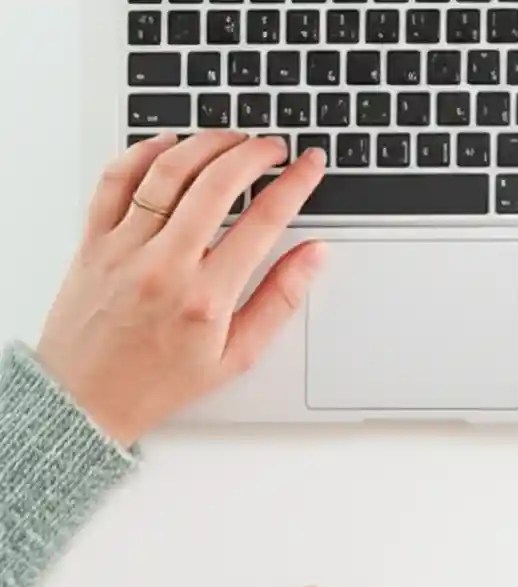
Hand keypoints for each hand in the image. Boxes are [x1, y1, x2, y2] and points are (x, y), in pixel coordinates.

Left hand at [36, 131, 325, 444]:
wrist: (85, 399)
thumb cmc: (159, 381)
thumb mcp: (237, 354)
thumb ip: (279, 299)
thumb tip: (314, 256)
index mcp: (207, 298)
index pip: (264, 221)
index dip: (296, 183)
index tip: (309, 165)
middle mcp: (165, 266)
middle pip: (218, 184)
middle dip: (254, 153)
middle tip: (273, 147)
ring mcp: (124, 249)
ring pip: (168, 171)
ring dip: (206, 144)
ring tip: (230, 139)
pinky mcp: (93, 241)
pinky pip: (115, 180)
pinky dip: (143, 152)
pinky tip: (168, 146)